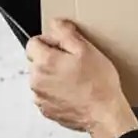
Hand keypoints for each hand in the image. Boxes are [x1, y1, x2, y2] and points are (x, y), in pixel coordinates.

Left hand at [26, 18, 137, 137]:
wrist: (104, 114)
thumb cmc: (99, 84)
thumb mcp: (87, 50)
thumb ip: (66, 33)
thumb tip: (55, 23)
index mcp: (44, 62)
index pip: (33, 42)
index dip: (50, 41)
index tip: (65, 47)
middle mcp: (36, 80)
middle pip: (36, 60)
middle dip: (52, 59)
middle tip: (75, 64)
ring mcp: (40, 97)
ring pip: (41, 78)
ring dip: (53, 76)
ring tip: (76, 79)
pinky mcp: (46, 110)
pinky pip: (47, 94)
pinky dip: (57, 92)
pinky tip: (74, 92)